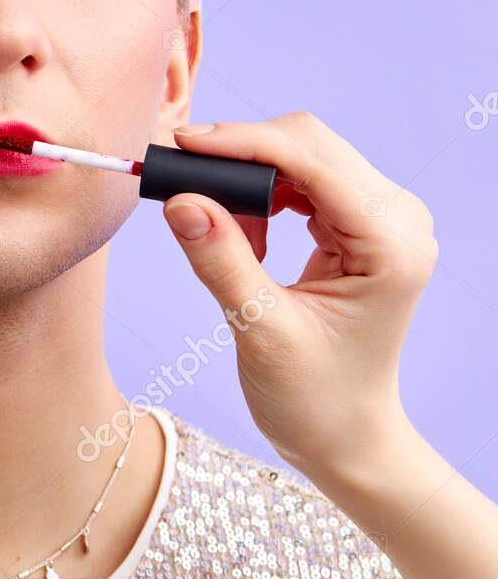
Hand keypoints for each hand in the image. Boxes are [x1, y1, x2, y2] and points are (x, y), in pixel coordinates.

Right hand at [157, 111, 437, 478]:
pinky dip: (261, 196)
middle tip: (180, 175)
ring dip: (249, 176)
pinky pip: (302, 181)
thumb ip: (222, 260)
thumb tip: (181, 200)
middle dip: (241, 152)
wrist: (344, 434)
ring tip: (216, 226)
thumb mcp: (260, 330)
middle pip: (311, 145)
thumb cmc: (314, 397)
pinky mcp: (359, 227)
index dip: (245, 144)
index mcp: (392, 245)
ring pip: (303, 157)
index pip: (313, 162)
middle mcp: (398, 221)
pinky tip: (245, 236)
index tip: (183, 144)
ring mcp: (381, 221)